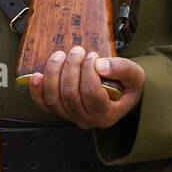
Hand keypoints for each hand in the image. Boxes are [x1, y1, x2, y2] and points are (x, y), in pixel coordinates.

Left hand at [27, 46, 144, 129]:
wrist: (119, 94)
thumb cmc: (126, 86)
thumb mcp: (134, 75)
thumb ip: (122, 69)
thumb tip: (101, 65)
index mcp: (106, 114)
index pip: (91, 92)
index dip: (88, 71)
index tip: (93, 56)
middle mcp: (87, 119)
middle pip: (70, 93)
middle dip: (71, 67)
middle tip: (78, 51)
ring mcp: (70, 116)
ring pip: (54, 98)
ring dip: (54, 73)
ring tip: (61, 56)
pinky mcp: (58, 110)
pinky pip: (43, 103)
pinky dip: (37, 90)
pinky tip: (37, 75)